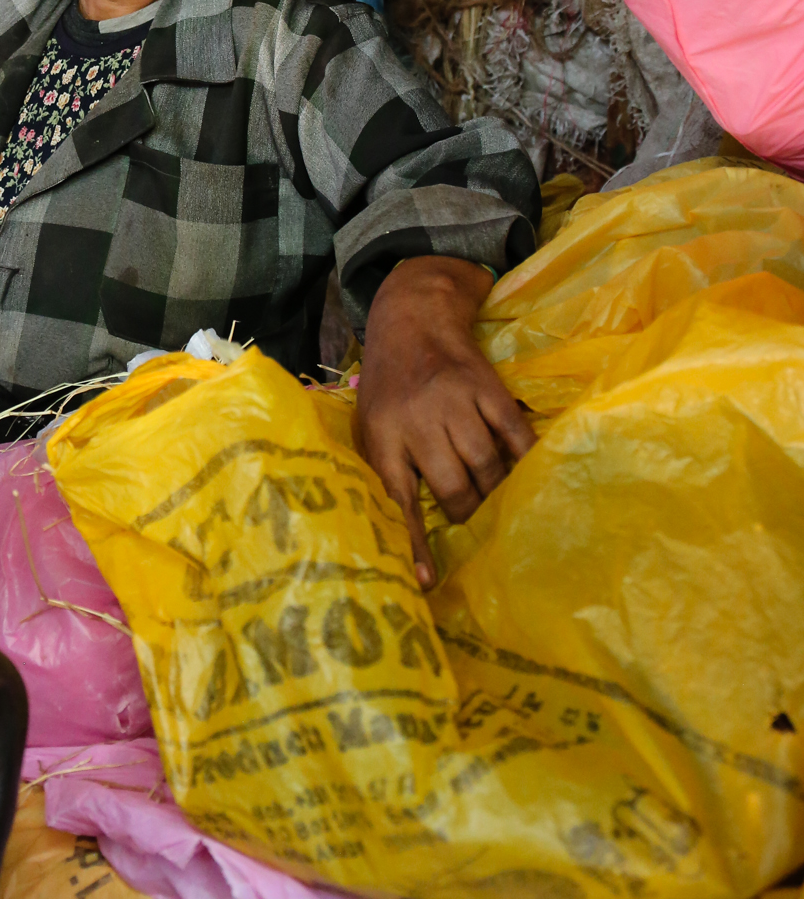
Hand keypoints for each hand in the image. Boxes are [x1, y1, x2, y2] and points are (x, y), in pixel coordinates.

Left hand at [356, 256, 534, 588]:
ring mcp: (455, 401)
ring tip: (500, 503)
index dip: (414, 542)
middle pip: (453, 487)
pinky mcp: (486, 387)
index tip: (429, 580)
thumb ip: (386, 473)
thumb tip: (403, 538)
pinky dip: (523, 460)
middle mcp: (418, 420)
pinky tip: (527, 474)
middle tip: (477, 525)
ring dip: (496, 492)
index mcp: (383, 435)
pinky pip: (513, 435)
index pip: (398, 499)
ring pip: (486, 466)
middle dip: (468, 514)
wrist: (413, 318)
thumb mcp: (370, 426)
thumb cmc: (388, 386)